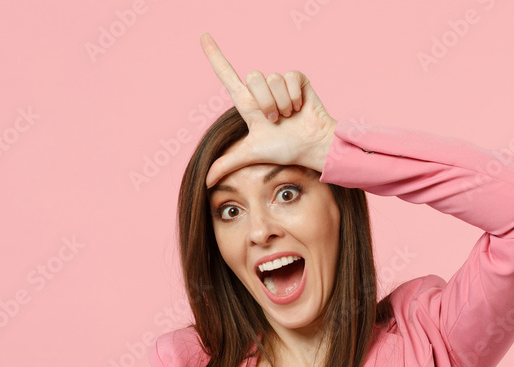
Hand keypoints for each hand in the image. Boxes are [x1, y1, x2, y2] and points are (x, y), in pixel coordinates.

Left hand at [200, 32, 336, 187]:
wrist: (310, 146)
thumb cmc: (284, 150)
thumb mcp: (250, 154)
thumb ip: (227, 163)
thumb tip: (206, 182)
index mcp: (247, 103)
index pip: (227, 76)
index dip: (215, 56)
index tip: (203, 36)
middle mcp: (261, 90)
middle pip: (253, 77)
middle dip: (265, 102)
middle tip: (275, 120)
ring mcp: (280, 83)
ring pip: (271, 79)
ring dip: (281, 102)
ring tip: (288, 116)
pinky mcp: (297, 79)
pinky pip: (289, 77)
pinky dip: (294, 96)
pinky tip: (299, 107)